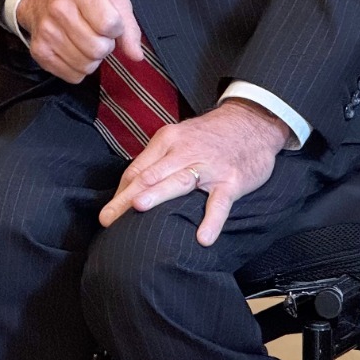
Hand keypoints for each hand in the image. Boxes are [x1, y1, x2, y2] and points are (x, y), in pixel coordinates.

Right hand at [17, 0, 142, 82]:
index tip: (109, 23)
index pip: (110, 24)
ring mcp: (47, 31)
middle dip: (104, 45)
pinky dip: (78, 68)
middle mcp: (59, 8)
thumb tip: (136, 54)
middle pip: (98, 48)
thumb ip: (129, 27)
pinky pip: (73, 76)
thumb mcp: (113, 1)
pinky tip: (73, 50)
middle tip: (96, 34)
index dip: (116, 29)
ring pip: (86, 65)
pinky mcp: (40, 51)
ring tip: (84, 42)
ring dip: (91, 58)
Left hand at [98, 99, 289, 245]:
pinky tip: (203, 238)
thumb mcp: (180, 139)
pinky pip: (220, 202)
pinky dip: (212, 220)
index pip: (138, 169)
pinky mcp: (232, 180)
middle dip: (126, 198)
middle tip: (107, 218)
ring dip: (158, 193)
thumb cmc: (210, 136)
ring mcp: (208, 166)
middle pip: (150, 176)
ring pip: (179, 181)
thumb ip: (158, 161)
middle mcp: (184, 151)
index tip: (107, 214)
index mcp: (167, 141)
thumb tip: (132, 187)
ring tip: (139, 208)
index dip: (120, 192)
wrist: (251, 121)